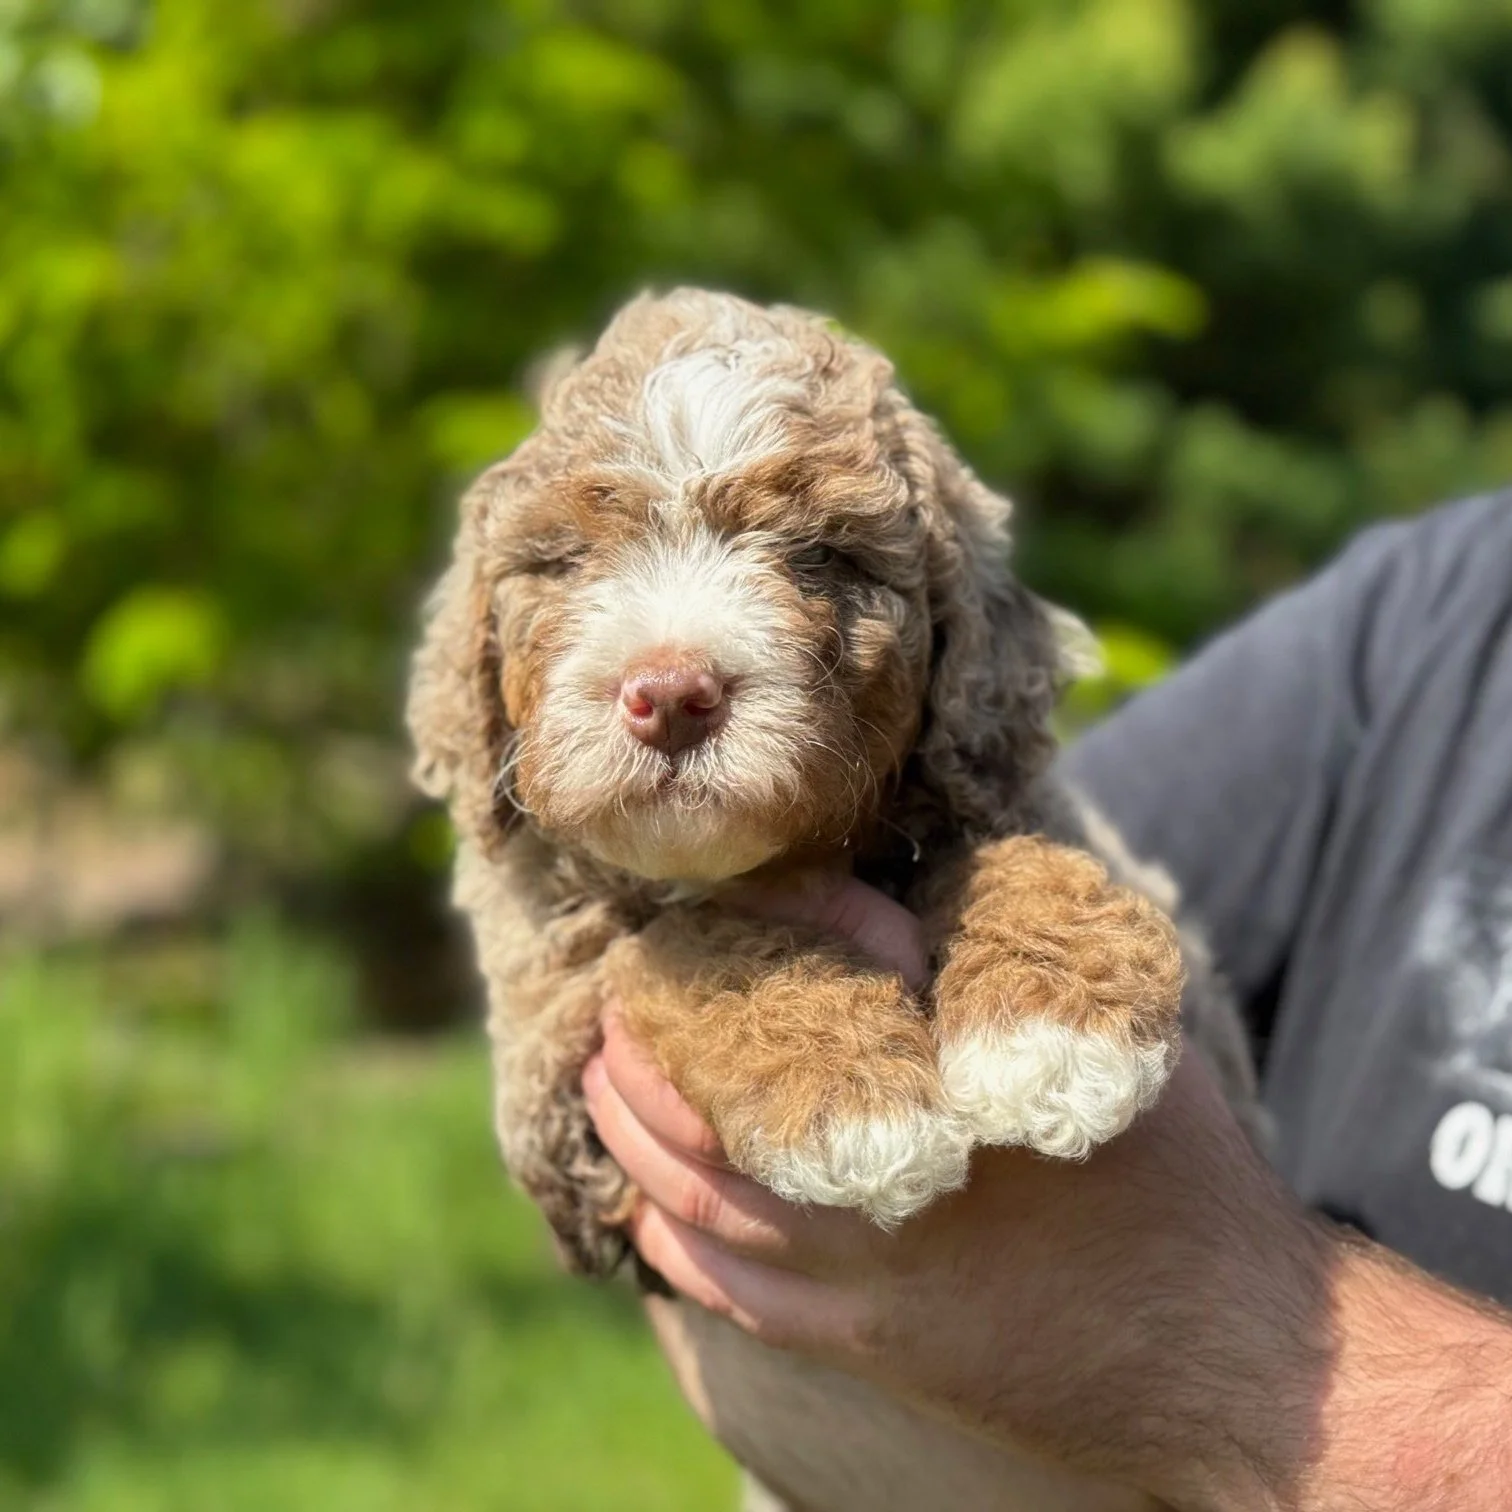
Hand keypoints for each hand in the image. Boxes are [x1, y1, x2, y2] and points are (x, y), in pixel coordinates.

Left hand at [586, 874, 1511, 1511]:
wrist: (1236, 1356)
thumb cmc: (1181, 1177)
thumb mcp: (1100, 1038)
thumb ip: (991, 968)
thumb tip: (879, 905)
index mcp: (949, 1091)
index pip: (815, 995)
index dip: (745, 950)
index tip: (700, 923)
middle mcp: (891, 1186)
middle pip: (719, 1109)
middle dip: (649, 1051)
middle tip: (618, 1002)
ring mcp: (875, 1281)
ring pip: (709, 1204)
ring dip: (639, 1136)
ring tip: (606, 1083)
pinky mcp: (879, 1350)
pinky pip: (741, 1300)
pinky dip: (679, 1246)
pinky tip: (650, 1209)